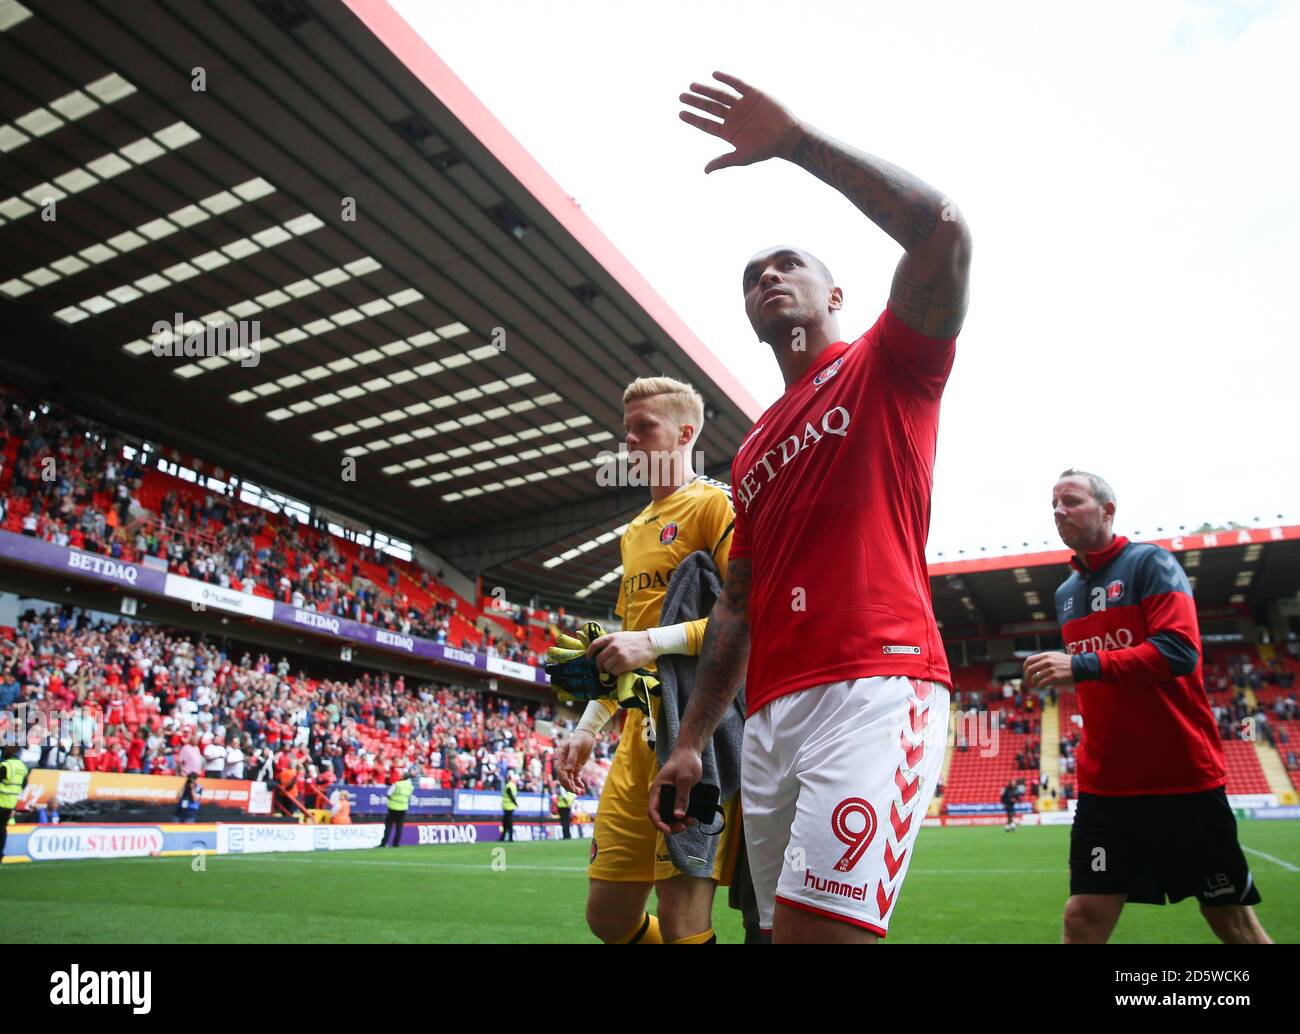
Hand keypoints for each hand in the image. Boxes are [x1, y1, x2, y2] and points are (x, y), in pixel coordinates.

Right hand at [557, 731, 593, 793]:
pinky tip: (582, 787)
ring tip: (579, 792)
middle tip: (575, 792)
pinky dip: (578, 783)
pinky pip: (575, 777)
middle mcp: (564, 763)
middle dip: (568, 785)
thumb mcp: (576, 746)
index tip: (570, 785)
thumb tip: (568, 770)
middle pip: (564, 777)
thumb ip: (572, 757)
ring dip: (573, 786)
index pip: (560, 771)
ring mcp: (570, 765)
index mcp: (561, 757)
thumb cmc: (580, 739)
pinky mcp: (576, 767)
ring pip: (569, 779)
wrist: (586, 735)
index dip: (564, 779)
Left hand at [588, 631, 655, 675]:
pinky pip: (615, 672)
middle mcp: (614, 646)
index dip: (589, 652)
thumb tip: (601, 652)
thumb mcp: (621, 636)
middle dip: (599, 666)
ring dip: (609, 670)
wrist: (651, 643)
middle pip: (599, 659)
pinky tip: (621, 670)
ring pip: (607, 667)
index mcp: (612, 638)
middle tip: (602, 668)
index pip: (595, 644)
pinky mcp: (626, 664)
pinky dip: (616, 673)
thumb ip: (611, 642)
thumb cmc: (636, 640)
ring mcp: (619, 655)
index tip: (588, 657)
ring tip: (615, 668)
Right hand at [648, 746, 702, 834]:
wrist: (690, 753)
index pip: (652, 811)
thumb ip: (681, 798)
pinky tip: (692, 817)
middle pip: (660, 816)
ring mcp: (668, 796)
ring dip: (678, 822)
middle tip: (684, 827)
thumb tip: (678, 816)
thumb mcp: (685, 779)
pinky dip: (683, 816)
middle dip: (670, 825)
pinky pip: (677, 810)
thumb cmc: (685, 762)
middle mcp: (661, 795)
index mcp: (657, 790)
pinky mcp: (676, 797)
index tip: (668, 830)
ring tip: (691, 822)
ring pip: (669, 815)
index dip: (658, 823)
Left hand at [679, 71, 803, 172]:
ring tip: (692, 86)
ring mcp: (742, 106)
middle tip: (681, 96)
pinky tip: (714, 74)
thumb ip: (723, 161)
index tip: (680, 113)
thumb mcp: (742, 156)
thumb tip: (705, 170)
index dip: (694, 119)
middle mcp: (734, 118)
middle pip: (710, 108)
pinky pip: (737, 84)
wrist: (787, 136)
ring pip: (720, 96)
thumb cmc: (765, 149)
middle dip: (696, 102)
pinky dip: (726, 79)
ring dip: (706, 90)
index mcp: (729, 132)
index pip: (707, 124)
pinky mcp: (754, 94)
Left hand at [1023, 652, 1074, 688]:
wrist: (1080, 667)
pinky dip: (1039, 686)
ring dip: (1033, 683)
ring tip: (1036, 684)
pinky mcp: (1054, 677)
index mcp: (1045, 656)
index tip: (1026, 672)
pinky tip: (1042, 686)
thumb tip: (1033, 666)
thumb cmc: (1067, 663)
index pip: (1028, 661)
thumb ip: (1044, 660)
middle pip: (1029, 670)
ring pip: (1034, 678)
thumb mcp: (1054, 656)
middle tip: (1029, 681)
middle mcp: (1046, 661)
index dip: (1024, 668)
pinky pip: (1041, 683)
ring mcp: (1050, 669)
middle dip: (1027, 677)